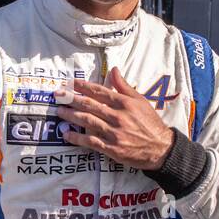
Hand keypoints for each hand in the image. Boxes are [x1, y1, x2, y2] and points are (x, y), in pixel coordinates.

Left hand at [54, 67, 173, 169]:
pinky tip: (66, 133)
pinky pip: (90, 141)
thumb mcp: (140, 101)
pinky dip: (77, 137)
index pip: (99, 91)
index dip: (83, 86)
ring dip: (71, 115)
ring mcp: (114, 133)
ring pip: (87, 121)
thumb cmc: (150, 123)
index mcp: (125, 103)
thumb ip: (124, 86)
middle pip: (89, 105)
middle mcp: (118, 116)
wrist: (161, 148)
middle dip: (71, 99)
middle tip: (57, 95)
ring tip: (59, 111)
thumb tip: (114, 70)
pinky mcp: (112, 148)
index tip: (70, 83)